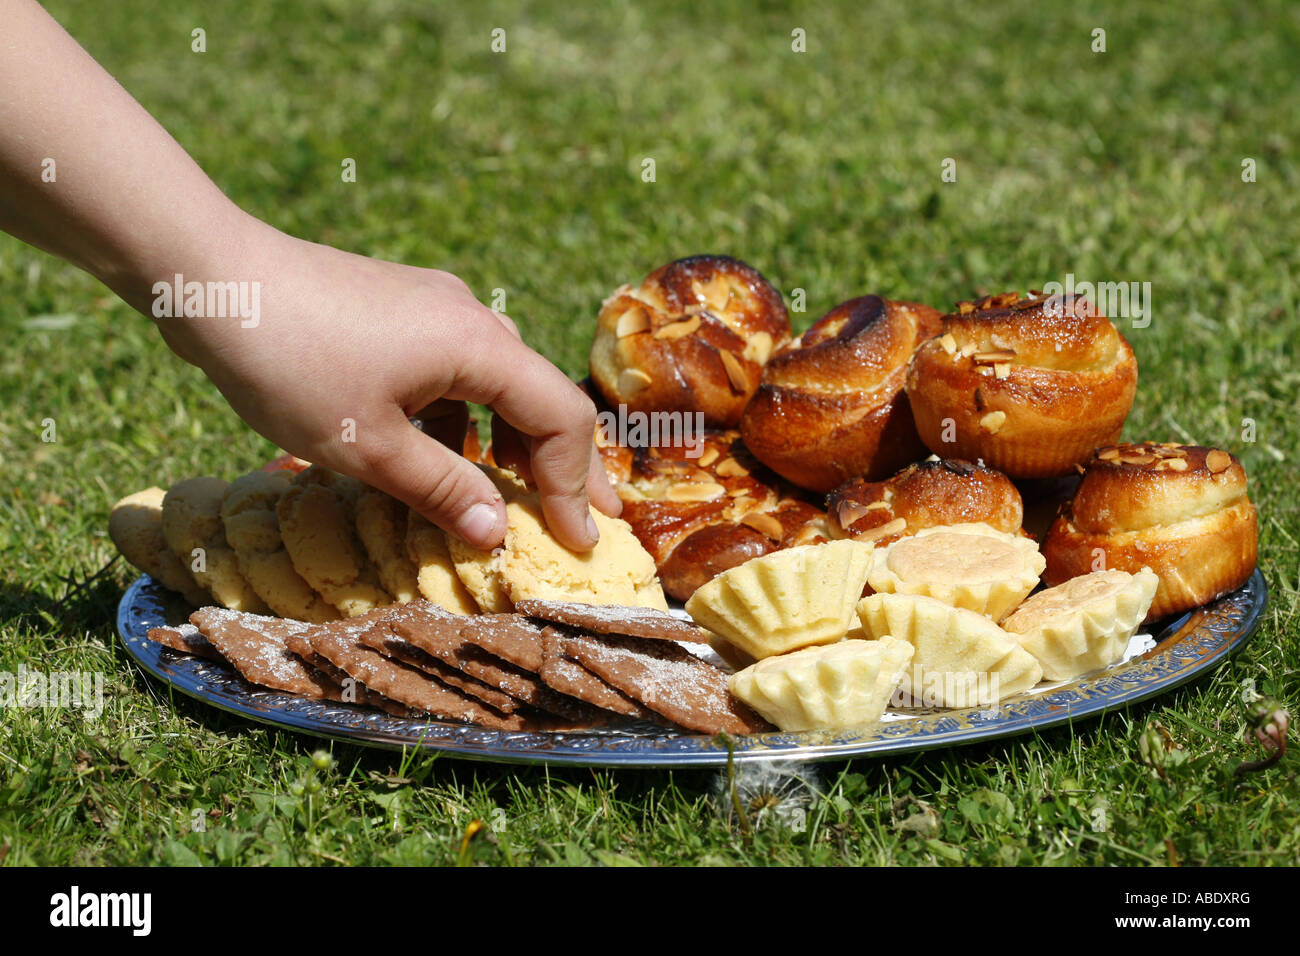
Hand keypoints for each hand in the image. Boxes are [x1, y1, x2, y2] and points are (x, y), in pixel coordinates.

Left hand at [156, 218, 619, 550]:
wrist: (211, 276)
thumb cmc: (290, 364)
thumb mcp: (369, 447)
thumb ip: (442, 490)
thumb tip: (497, 532)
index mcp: (479, 347)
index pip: (561, 418)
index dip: (574, 486)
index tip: (580, 542)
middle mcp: (472, 318)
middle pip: (540, 395)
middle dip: (564, 463)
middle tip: (589, 517)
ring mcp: (435, 307)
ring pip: (498, 382)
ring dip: (511, 442)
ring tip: (513, 495)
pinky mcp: (402, 308)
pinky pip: (457, 369)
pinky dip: (465, 417)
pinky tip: (440, 452)